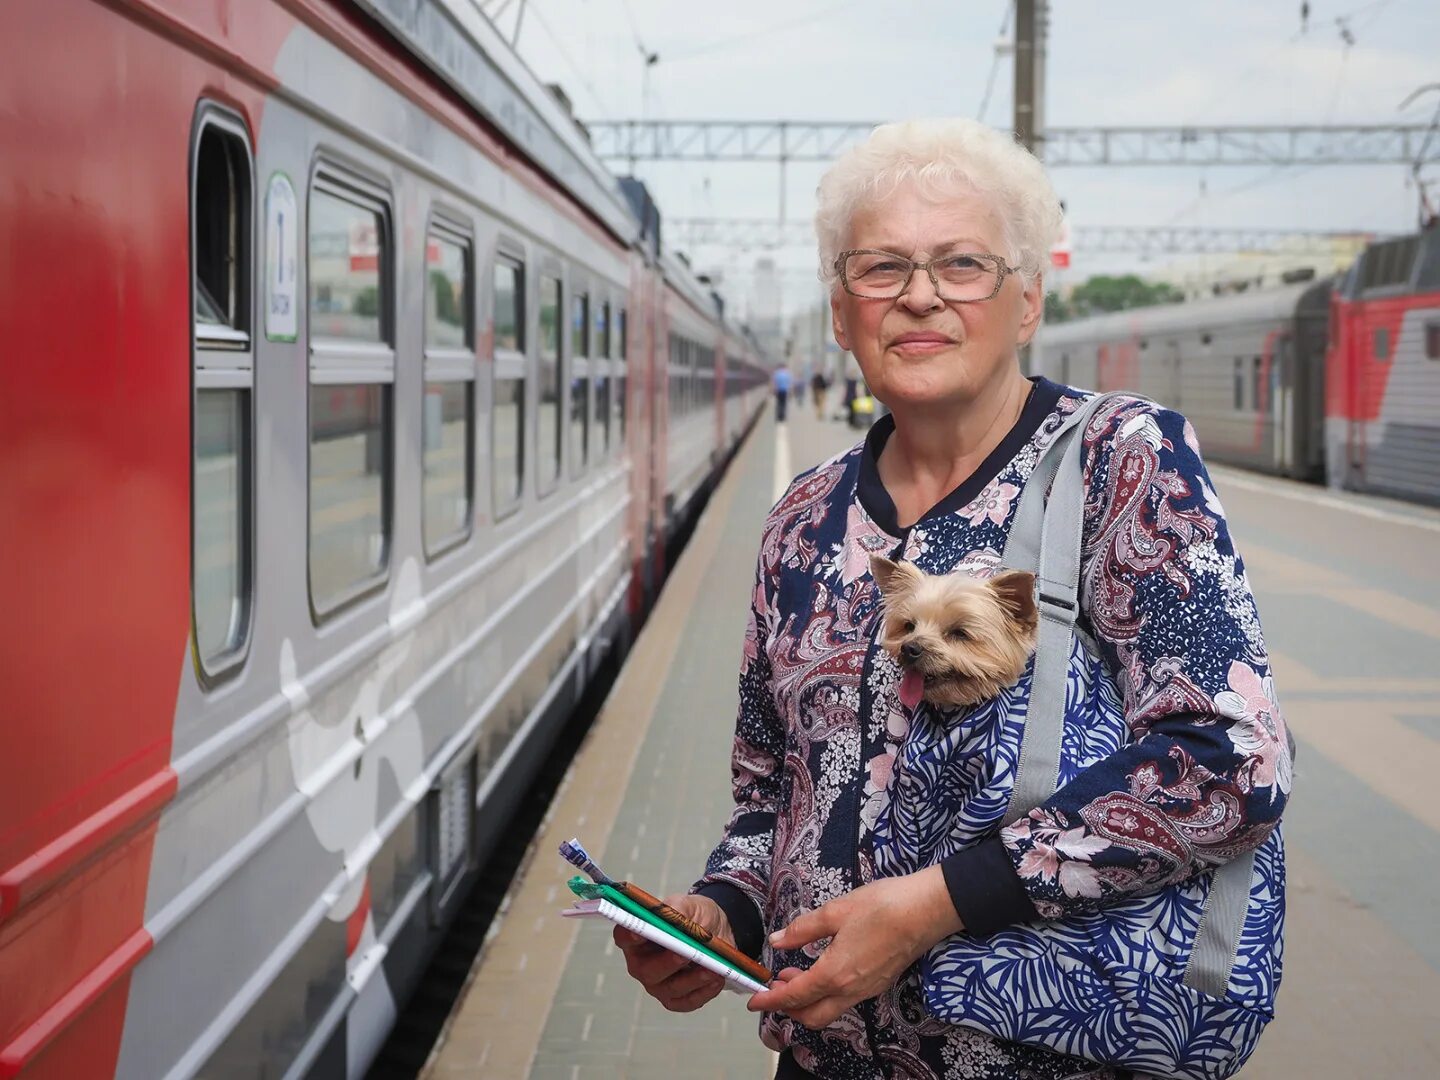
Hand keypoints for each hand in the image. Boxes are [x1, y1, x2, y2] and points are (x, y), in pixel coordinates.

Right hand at [613, 893, 734, 1012]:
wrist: (716, 932)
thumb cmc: (694, 917)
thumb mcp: (689, 905)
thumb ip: (679, 910)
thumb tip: (674, 919)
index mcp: (637, 938)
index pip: (624, 937)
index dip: (628, 936)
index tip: (640, 932)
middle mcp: (642, 964)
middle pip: (646, 969)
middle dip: (667, 962)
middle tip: (686, 953)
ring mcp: (657, 985)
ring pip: (670, 988)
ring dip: (693, 979)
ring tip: (713, 969)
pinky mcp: (675, 999)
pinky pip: (687, 1001)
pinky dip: (704, 992)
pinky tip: (717, 979)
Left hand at [746, 866, 961, 1029]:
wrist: (926, 911)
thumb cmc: (882, 907)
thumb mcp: (835, 912)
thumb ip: (803, 930)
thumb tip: (777, 940)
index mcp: (834, 974)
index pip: (794, 997)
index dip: (770, 1001)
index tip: (753, 1001)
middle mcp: (850, 990)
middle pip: (812, 1016)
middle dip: (788, 1009)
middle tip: (774, 986)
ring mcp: (867, 990)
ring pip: (830, 1010)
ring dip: (807, 1000)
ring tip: (793, 974)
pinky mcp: (879, 983)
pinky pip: (845, 1000)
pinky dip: (826, 994)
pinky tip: (821, 970)